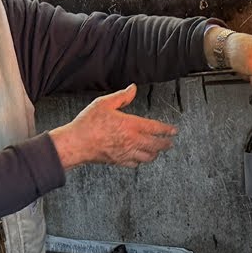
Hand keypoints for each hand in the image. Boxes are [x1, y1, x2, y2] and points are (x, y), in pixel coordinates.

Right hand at [49, 84, 176, 168]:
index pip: (155, 128)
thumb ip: (122, 96)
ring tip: (158, 151)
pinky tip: (140, 159)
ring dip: (155, 153)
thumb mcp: (104, 103)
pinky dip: (141, 161)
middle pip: (156, 145)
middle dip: (166, 144)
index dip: (167, 130)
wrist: (77, 143)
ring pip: (148, 157)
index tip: (174, 130)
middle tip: (170, 143)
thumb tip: (133, 88)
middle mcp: (132, 141)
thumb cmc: (89, 123)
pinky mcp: (118, 161)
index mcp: (131, 125)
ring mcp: (126, 153)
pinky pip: (135, 164)